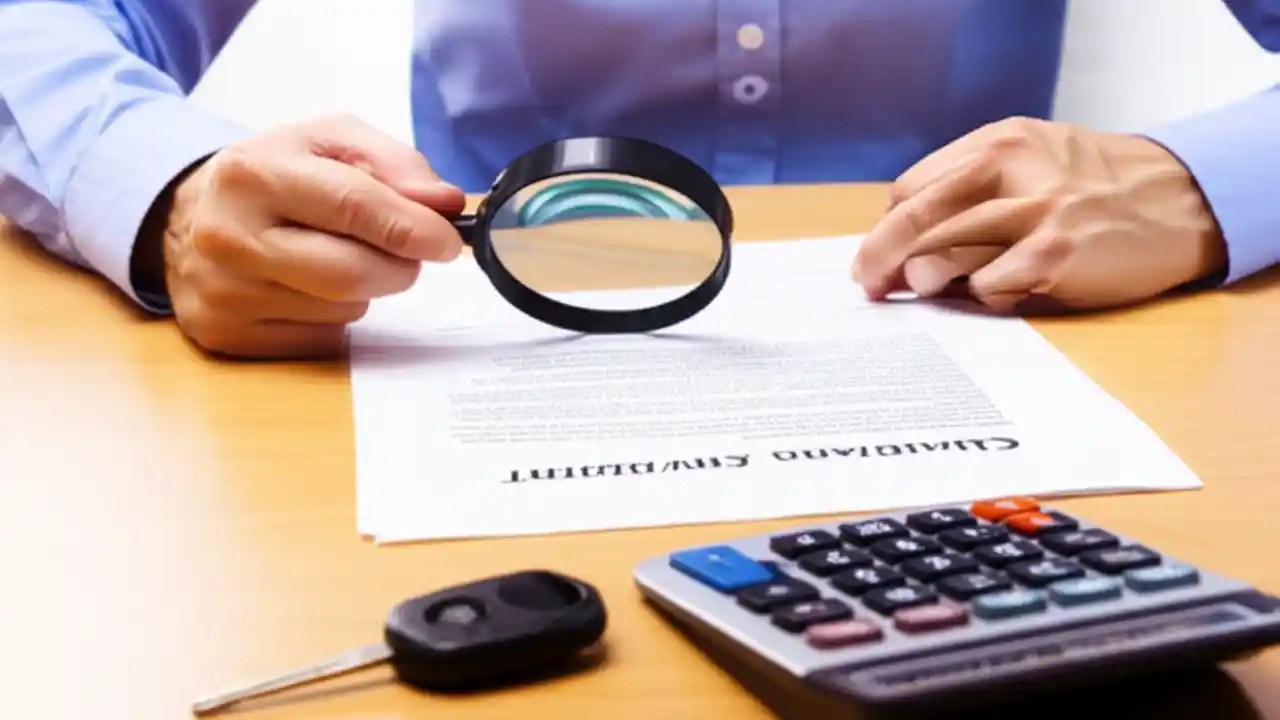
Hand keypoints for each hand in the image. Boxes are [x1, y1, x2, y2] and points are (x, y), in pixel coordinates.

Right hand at [158, 114, 464, 357]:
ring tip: (335, 255)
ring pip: (345, 308)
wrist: (187, 218)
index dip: (413, 227)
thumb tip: (444, 204)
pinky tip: (308, 288)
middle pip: (353, 272)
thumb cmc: (274, 177)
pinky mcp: (228, 336)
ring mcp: (225, 293)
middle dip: (399, 265)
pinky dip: (336, 316)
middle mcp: (230, 236)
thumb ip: (394, 163)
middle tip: (405, 252)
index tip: (448, 240)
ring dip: (366, 287)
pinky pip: (323, 338)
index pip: (353, 206)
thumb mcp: (328, 141)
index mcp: (254, 173)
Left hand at [851, 117, 1227, 312]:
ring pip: (941, 253)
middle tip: (867, 285)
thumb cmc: (1096, 189)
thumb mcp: (1036, 161)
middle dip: (878, 258)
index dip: (887, 227)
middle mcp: (1011, 169)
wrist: (1183, 201)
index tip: (877, 254)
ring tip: (923, 291)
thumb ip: (976, 191)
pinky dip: (985, 296)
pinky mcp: (1054, 255)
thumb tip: (908, 244)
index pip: (914, 188)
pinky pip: (988, 286)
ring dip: (922, 279)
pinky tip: (1005, 292)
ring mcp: (1034, 212)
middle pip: (914, 218)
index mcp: (998, 143)